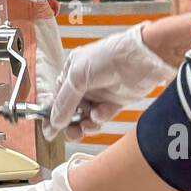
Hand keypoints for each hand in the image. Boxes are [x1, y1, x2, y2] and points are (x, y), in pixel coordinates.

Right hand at [45, 11, 190, 141]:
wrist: (141, 59)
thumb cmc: (108, 57)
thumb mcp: (77, 77)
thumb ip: (64, 102)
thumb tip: (54, 122)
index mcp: (71, 71)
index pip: (57, 97)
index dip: (53, 115)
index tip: (50, 131)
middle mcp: (84, 82)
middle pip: (71, 110)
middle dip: (70, 123)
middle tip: (73, 133)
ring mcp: (99, 92)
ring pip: (86, 116)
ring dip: (86, 124)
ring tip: (88, 125)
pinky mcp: (115, 101)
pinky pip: (102, 116)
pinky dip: (101, 117)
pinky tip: (102, 112)